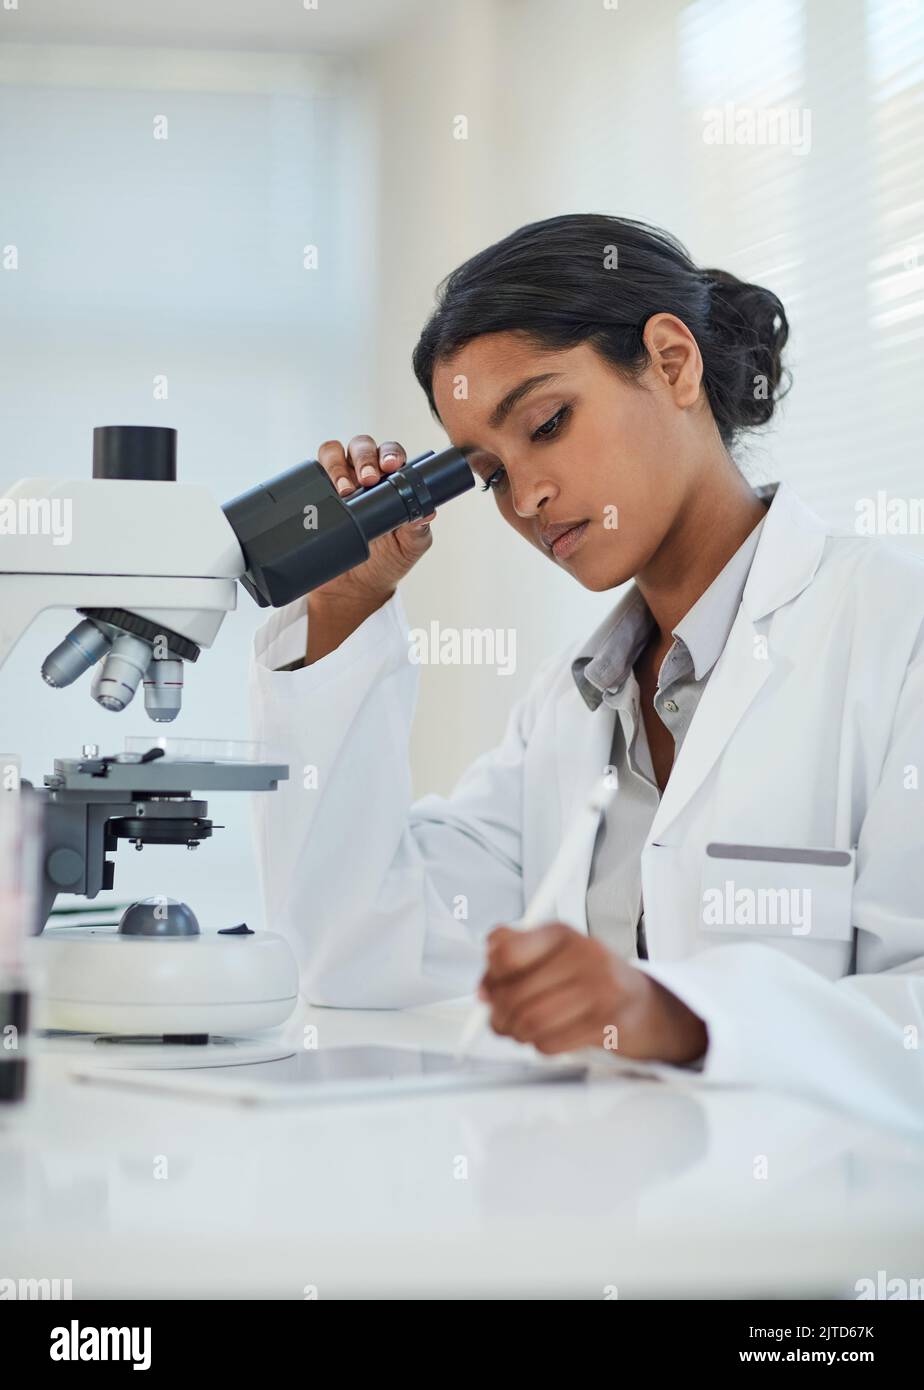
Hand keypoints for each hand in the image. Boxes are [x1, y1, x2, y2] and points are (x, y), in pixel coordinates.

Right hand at [313, 435, 435, 609]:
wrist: (356, 588)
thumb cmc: (388, 561)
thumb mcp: (410, 546)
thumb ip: (419, 527)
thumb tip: (428, 511)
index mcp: (391, 480)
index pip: (391, 454)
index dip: (390, 454)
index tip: (392, 466)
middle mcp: (364, 475)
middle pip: (361, 446)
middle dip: (364, 458)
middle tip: (367, 479)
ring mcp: (338, 482)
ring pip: (333, 452)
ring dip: (338, 465)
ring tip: (345, 490)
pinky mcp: (316, 495)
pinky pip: (312, 475)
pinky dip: (317, 477)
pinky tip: (326, 493)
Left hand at [478, 923, 707, 1064]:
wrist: (643, 1004)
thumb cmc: (589, 978)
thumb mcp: (554, 953)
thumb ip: (515, 952)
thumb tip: (485, 976)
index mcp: (562, 933)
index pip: (506, 952)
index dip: (489, 977)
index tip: (487, 989)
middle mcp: (583, 954)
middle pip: (514, 994)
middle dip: (498, 1015)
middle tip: (498, 1020)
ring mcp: (599, 988)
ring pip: (530, 1021)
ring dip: (516, 1033)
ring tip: (519, 1030)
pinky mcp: (607, 1022)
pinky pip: (550, 1043)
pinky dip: (540, 1046)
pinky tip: (547, 1037)